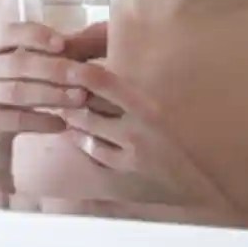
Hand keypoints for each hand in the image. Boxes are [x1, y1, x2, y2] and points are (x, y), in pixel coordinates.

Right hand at [0, 21, 106, 189]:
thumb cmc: (15, 102)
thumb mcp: (33, 75)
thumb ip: (61, 55)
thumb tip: (102, 34)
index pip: (8, 33)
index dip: (35, 35)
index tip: (63, 43)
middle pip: (19, 63)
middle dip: (55, 69)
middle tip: (85, 76)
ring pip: (18, 92)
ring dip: (53, 94)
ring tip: (80, 98)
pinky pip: (16, 119)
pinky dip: (41, 121)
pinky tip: (62, 124)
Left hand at [61, 62, 232, 210]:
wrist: (193, 181)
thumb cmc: (174, 138)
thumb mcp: (156, 110)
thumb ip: (129, 94)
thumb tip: (99, 71)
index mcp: (147, 106)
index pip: (108, 83)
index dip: (83, 73)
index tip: (66, 65)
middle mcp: (137, 127)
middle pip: (90, 106)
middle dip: (70, 96)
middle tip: (54, 86)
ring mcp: (129, 151)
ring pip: (87, 127)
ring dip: (72, 117)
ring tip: (62, 107)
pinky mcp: (123, 169)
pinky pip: (92, 150)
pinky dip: (80, 139)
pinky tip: (74, 133)